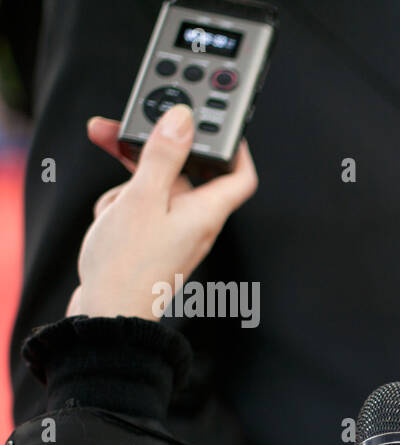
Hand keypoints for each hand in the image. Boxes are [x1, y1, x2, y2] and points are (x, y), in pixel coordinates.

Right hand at [67, 105, 256, 318]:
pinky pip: (138, 211)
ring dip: (126, 188)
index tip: (213, 122)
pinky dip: (119, 209)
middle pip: (183, 173)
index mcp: (206, 212)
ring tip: (111, 209)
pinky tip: (107, 223)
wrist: (106, 316)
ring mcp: (173, 234)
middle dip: (150, 153)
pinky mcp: (151, 243)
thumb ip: (164, 156)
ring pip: (153, 190)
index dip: (234, 146)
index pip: (240, 174)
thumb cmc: (127, 266)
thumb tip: (185, 120)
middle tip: (115, 131)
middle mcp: (196, 223)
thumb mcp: (142, 198)